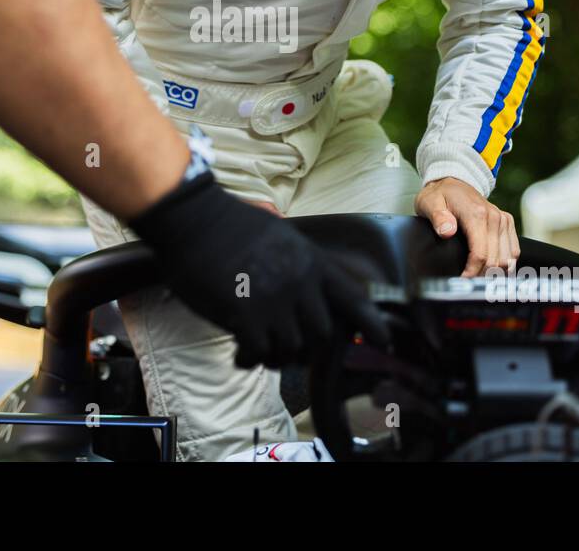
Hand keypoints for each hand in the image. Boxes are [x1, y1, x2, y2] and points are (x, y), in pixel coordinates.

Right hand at [131, 175, 388, 367]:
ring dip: (277, 357)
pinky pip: (259, 353)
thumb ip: (302, 264)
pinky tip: (241, 355)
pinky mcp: (245, 316)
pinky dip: (251, 359)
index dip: (372, 324)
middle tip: (290, 350)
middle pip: (322, 335)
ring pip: (291, 349)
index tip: (383, 342)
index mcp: (312, 262)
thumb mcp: (283, 237)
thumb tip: (312, 291)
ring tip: (262, 351)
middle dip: (308, 349)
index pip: (354, 298)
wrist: (195, 220)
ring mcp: (274, 301)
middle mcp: (300, 283)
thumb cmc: (233, 224)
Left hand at [415, 177, 519, 276]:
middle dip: (482, 276)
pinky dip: (506, 263)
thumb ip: (438, 217)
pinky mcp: (507, 222)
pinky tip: (493, 269)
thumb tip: (447, 231)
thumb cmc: (440, 194)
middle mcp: (494, 217)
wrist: (453, 180)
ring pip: (508, 258)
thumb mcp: (429, 203)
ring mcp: (503, 220)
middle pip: (496, 260)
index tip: (461, 281)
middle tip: (468, 284)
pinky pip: (514, 250)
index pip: (480, 254)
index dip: (471, 272)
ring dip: (495, 272)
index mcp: (477, 214)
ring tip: (479, 279)